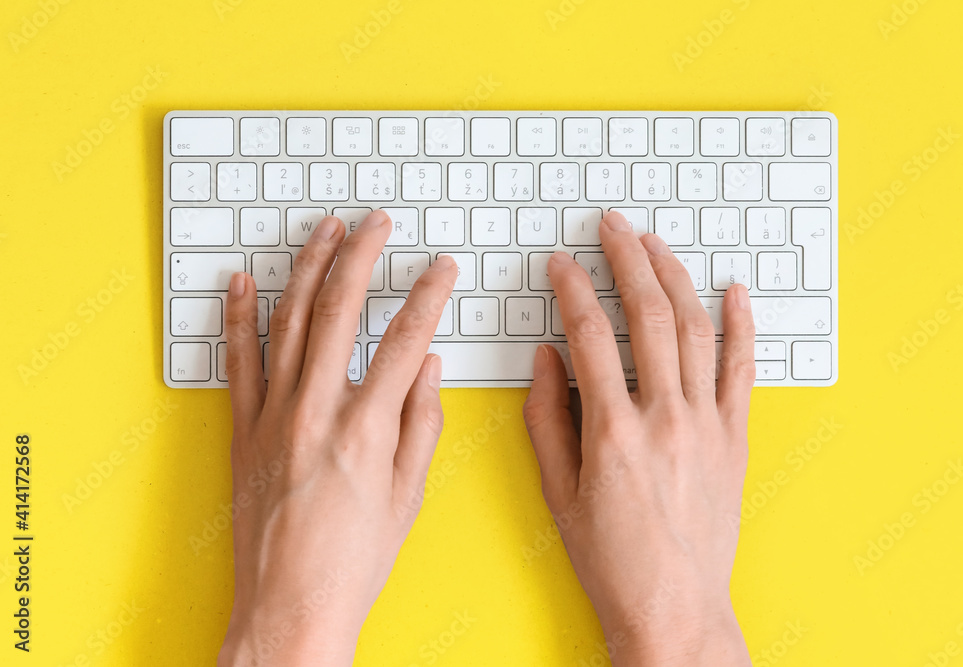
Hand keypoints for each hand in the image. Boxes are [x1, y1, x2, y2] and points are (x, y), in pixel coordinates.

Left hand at [217, 211, 456, 665]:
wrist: (288, 605)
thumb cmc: (353, 560)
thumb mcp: (408, 495)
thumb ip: (421, 423)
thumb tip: (429, 367)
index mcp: (366, 429)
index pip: (405, 340)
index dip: (428, 295)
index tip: (441, 267)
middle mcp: (316, 411)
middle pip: (339, 312)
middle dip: (361, 256)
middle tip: (376, 224)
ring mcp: (273, 417)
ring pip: (288, 322)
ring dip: (307, 269)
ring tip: (324, 233)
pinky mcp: (243, 431)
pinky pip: (237, 362)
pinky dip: (239, 317)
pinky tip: (246, 282)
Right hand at [523, 211, 754, 665]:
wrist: (675, 609)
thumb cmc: (611, 559)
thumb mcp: (558, 492)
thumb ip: (546, 418)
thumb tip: (547, 358)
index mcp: (613, 431)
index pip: (590, 334)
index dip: (572, 288)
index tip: (561, 263)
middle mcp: (665, 417)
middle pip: (648, 315)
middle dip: (626, 260)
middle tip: (611, 227)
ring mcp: (708, 424)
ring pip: (695, 329)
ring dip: (674, 277)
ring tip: (656, 244)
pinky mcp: (736, 438)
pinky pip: (743, 368)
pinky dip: (741, 324)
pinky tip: (734, 290)